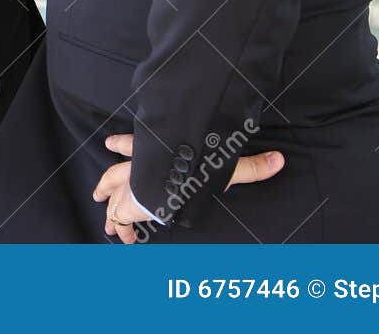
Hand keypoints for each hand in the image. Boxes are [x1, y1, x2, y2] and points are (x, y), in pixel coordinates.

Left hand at [92, 132, 284, 243]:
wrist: (171, 178)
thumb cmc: (196, 167)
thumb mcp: (227, 166)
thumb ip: (252, 166)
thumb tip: (280, 159)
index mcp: (155, 154)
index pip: (135, 145)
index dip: (123, 144)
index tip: (110, 142)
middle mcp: (139, 168)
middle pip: (117, 171)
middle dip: (108, 179)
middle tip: (98, 188)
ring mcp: (130, 186)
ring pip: (111, 190)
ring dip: (105, 196)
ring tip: (98, 202)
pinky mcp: (128, 206)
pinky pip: (119, 219)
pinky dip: (119, 227)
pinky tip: (118, 236)